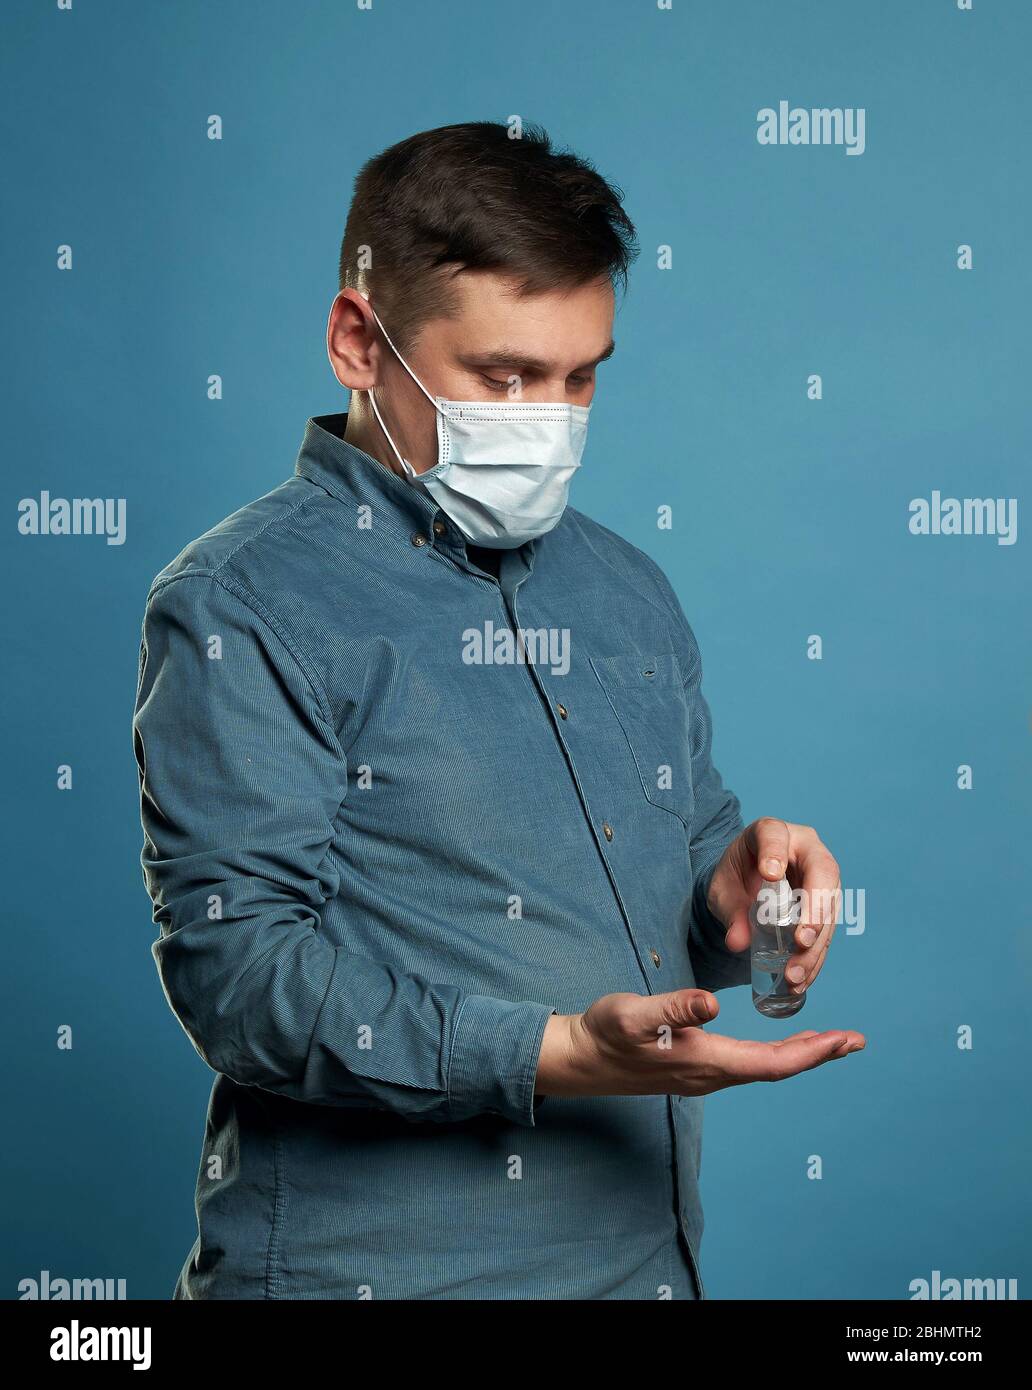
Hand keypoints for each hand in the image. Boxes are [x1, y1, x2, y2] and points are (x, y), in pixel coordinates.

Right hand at [535, 989, 864, 1097]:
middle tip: (855, 1040)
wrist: (580, 1060)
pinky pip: (748, 1066)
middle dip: (818, 1053)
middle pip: (777, 1069)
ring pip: (764, 1069)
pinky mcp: (694, 1068)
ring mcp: (703, 1075)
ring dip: (800, 1055)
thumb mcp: (634, 1014)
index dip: (812, 1052)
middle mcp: (711, 1075)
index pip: (773, 1062)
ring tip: (829, 1040)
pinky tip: (781, 1045)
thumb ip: (673, 1007)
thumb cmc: (606, 1034)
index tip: (845, 1040)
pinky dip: (775, 1056)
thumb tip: (710, 1004)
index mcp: (705, 1062)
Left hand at [705, 817, 841, 995]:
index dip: (776, 851)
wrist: (746, 884)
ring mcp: (822, 877)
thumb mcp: (724, 890)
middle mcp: (806, 850)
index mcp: (773, 832)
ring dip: (816, 945)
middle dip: (814, 911)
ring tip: (795, 974)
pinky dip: (815, 957)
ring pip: (830, 908)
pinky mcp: (826, 905)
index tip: (770, 873)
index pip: (776, 835)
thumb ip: (730, 911)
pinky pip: (827, 930)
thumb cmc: (736, 876)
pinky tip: (803, 978)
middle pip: (822, 874)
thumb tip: (737, 942)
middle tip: (801, 943)